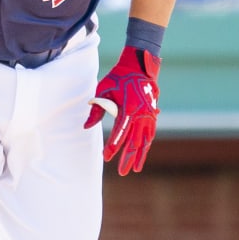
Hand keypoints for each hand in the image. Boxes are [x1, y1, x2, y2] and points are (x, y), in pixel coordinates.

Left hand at [84, 46, 160, 175]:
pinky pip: (150, 133)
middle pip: (134, 141)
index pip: (120, 132)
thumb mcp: (103, 90)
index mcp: (129, 108)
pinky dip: (146, 145)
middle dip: (127, 157)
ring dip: (140, 155)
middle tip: (121, 172)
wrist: (138, 67)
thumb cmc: (117, 78)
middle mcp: (141, 114)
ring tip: (135, 169)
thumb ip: (96, 109)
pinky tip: (142, 154)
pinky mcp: (152, 114)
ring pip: (145, 140)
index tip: (106, 157)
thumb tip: (86, 126)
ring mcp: (149, 115)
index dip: (113, 146)